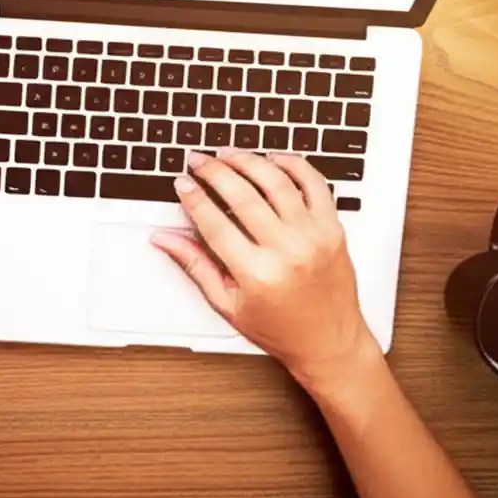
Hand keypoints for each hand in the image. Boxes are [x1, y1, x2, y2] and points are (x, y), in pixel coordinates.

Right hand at [152, 150, 377, 389]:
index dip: (193, 197)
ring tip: (229, 154)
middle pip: (242, 195)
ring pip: (277, 182)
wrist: (330, 342)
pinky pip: (315, 184)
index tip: (182, 182)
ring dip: (249, 161)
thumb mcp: (228, 304)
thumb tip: (165, 239)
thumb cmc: (280, 329)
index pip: (214, 222)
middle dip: (214, 171)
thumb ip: (195, 265)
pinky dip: (294, 165)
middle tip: (199, 160)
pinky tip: (274, 159)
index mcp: (256, 274)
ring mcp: (313, 236)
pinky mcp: (333, 229)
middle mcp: (287, 251)